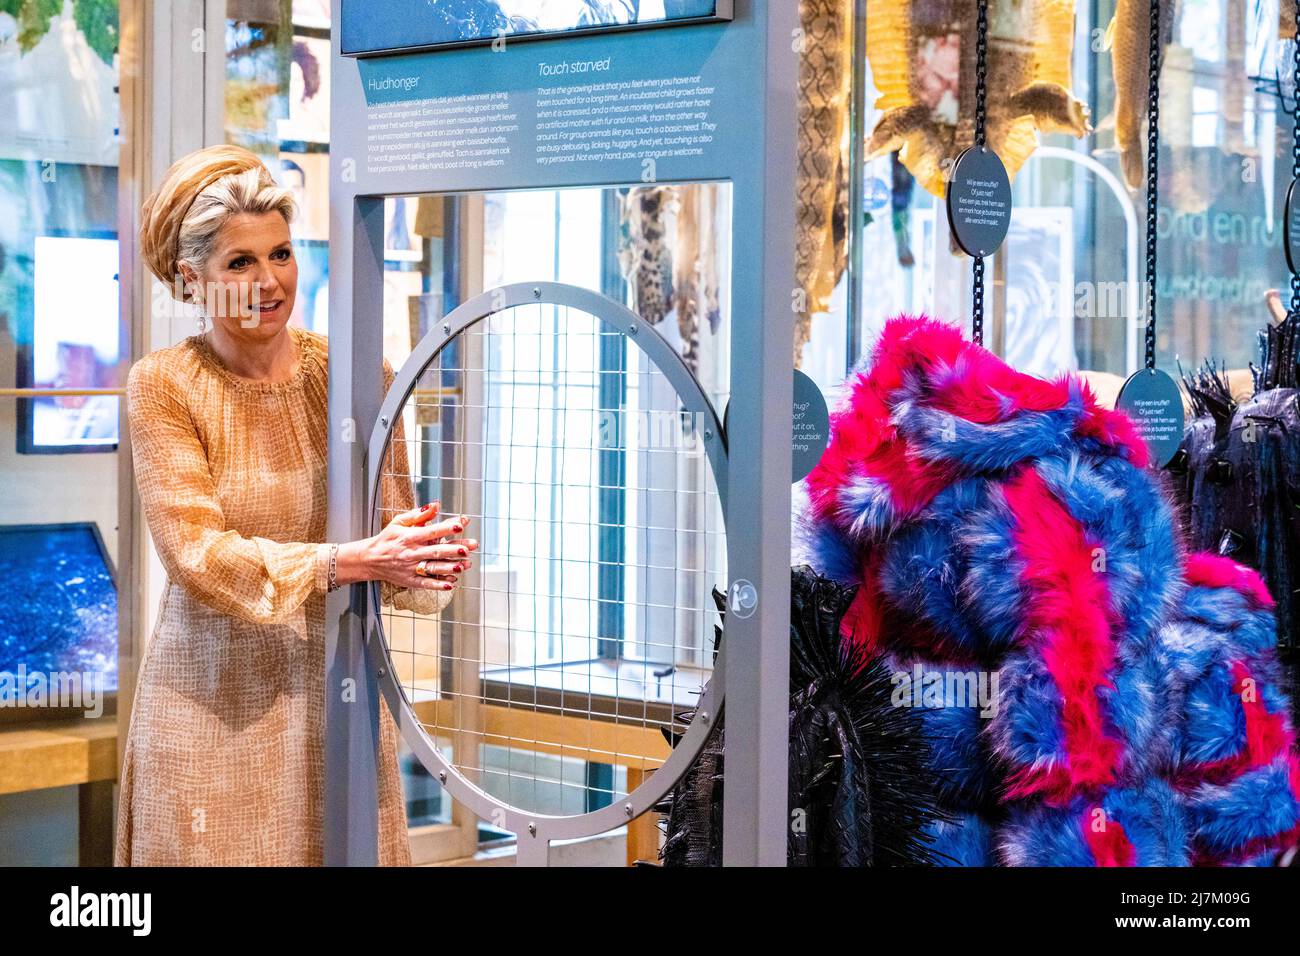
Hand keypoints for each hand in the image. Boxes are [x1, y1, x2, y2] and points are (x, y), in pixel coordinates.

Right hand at [335, 502, 478, 591]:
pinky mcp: (410, 580)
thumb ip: (419, 514)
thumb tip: (435, 505)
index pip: (431, 532)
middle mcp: (411, 553)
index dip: (446, 529)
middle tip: (469, 548)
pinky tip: (452, 583)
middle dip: (453, 549)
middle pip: (436, 551)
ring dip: (449, 567)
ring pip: (433, 568)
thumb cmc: (387, 538)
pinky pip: (426, 583)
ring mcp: (411, 568)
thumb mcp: (399, 522)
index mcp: (410, 537)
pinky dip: (438, 584)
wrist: (369, 559)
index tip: (460, 525)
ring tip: (465, 565)